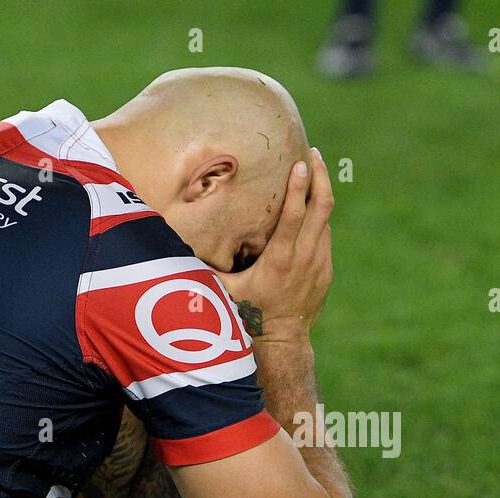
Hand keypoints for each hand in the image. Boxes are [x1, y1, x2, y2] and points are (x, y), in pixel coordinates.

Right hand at [216, 147, 333, 343]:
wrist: (283, 342)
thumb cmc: (249, 314)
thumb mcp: (225, 291)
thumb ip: (204, 268)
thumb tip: (172, 246)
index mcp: (281, 259)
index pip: (295, 215)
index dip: (299, 186)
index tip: (300, 162)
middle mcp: (305, 258)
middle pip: (321, 208)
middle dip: (320, 177)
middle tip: (312, 153)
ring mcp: (320, 263)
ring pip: (325, 220)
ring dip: (320, 195)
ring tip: (312, 172)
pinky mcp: (326, 270)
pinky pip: (324, 236)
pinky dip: (318, 218)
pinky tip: (309, 207)